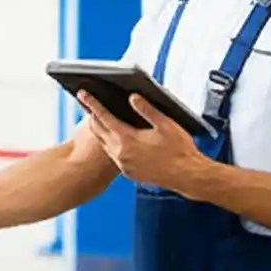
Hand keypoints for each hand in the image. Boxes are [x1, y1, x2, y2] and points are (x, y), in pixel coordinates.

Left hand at [78, 90, 212, 197]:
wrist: (187, 176)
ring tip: (100, 118)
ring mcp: (124, 164)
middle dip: (92, 115)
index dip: (92, 103)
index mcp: (128, 139)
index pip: (104, 117)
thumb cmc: (179, 151)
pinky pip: (113, 155)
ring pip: (104, 143)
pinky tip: (115, 138)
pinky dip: (110, 143)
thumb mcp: (165, 124)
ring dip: (100, 130)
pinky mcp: (129, 172)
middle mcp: (121, 153)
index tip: (82, 94)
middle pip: (98, 130)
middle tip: (88, 104)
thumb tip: (132, 97)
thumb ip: (146, 109)